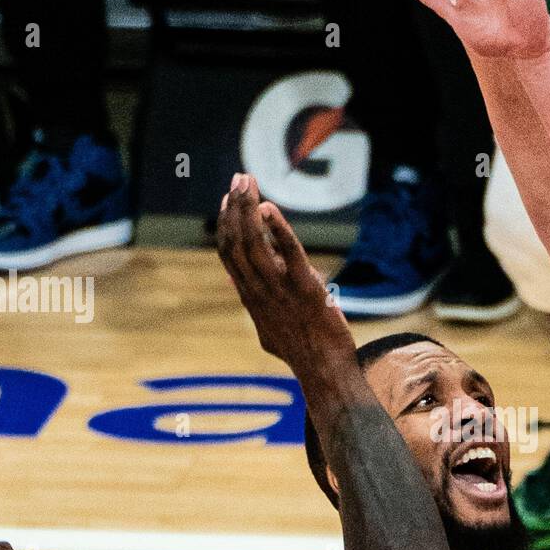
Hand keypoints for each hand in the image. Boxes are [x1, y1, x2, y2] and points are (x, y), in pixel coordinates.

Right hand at [217, 173, 354, 369]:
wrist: (324, 370)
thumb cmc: (300, 351)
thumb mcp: (267, 331)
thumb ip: (254, 306)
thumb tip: (239, 288)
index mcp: (250, 296)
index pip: (228, 253)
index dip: (225, 223)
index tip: (226, 199)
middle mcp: (259, 290)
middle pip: (237, 241)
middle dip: (235, 206)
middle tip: (239, 178)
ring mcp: (280, 289)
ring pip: (254, 242)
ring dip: (249, 209)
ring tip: (249, 182)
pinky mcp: (305, 288)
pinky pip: (288, 253)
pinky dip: (277, 228)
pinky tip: (270, 209)